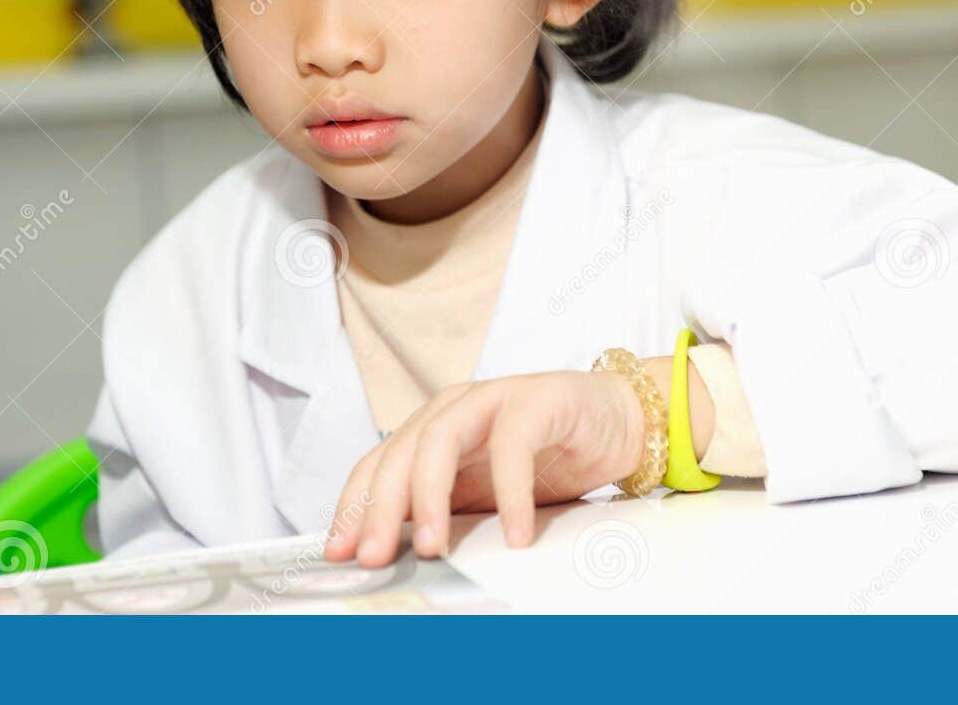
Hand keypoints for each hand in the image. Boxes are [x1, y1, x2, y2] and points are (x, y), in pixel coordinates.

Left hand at [322, 366, 657, 568]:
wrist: (618, 423)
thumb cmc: (547, 458)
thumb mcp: (484, 494)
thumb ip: (445, 511)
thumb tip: (395, 556)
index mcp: (432, 429)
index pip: (377, 466)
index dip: (354, 507)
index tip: (339, 552)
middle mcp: (453, 409)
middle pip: (400, 455)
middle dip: (380, 509)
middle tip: (374, 557)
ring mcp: (492, 399)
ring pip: (440, 442)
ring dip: (431, 498)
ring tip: (433, 547)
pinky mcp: (537, 401)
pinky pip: (514, 446)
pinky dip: (511, 494)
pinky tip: (514, 534)